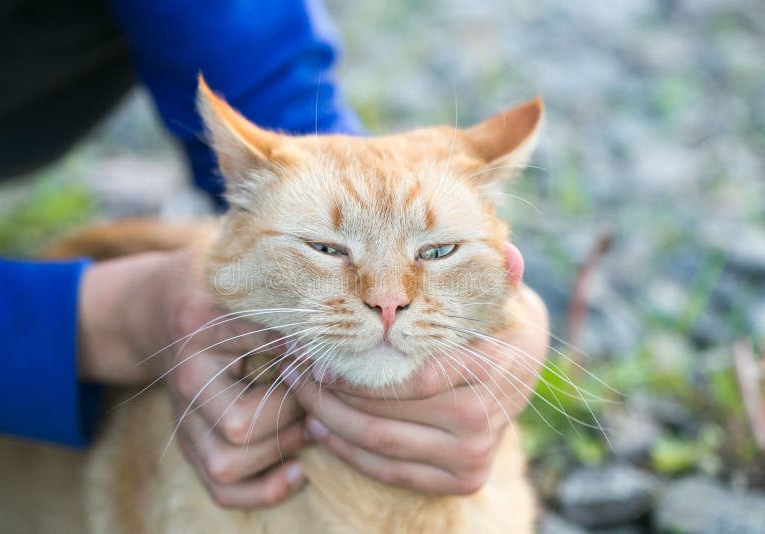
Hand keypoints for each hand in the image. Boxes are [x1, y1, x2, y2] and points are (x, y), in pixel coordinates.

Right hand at [78, 249, 307, 507]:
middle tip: (319, 396)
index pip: (251, 348)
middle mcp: (187, 380)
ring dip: (281, 451)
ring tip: (311, 424)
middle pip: (240, 425)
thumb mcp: (251, 284)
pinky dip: (263, 489)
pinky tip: (298, 470)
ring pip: (227, 464)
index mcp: (202, 330)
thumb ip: (288, 305)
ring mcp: (185, 418)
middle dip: (292, 416)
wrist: (170, 307)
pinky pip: (221, 489)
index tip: (326, 359)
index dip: (296, 358)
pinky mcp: (191, 444)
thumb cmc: (224, 291)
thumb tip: (345, 335)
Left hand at [286, 270, 548, 494]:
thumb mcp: (496, 295)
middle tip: (297, 373)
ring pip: (382, 445)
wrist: (521, 370)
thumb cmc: (491, 323)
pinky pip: (392, 472)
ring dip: (332, 423)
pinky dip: (350, 452)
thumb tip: (509, 251)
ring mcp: (474, 454)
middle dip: (332, 395)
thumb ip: (495, 273)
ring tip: (303, 398)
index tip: (319, 357)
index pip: (413, 377)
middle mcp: (484, 419)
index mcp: (491, 368)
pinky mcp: (464, 480)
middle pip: (388, 416)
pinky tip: (323, 430)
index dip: (358, 371)